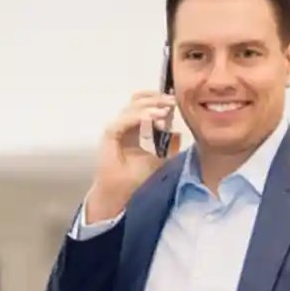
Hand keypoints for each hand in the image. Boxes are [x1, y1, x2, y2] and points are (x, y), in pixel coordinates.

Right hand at [84, 91, 174, 222]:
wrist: (119, 191)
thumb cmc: (135, 177)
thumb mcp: (159, 159)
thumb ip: (169, 146)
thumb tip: (179, 133)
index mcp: (133, 128)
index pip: (143, 106)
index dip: (158, 101)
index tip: (175, 102)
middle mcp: (123, 125)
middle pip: (138, 101)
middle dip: (156, 98)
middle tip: (172, 101)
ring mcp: (116, 128)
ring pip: (132, 107)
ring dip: (150, 106)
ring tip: (166, 109)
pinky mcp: (110, 133)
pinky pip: (126, 120)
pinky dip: (141, 116)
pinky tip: (155, 117)